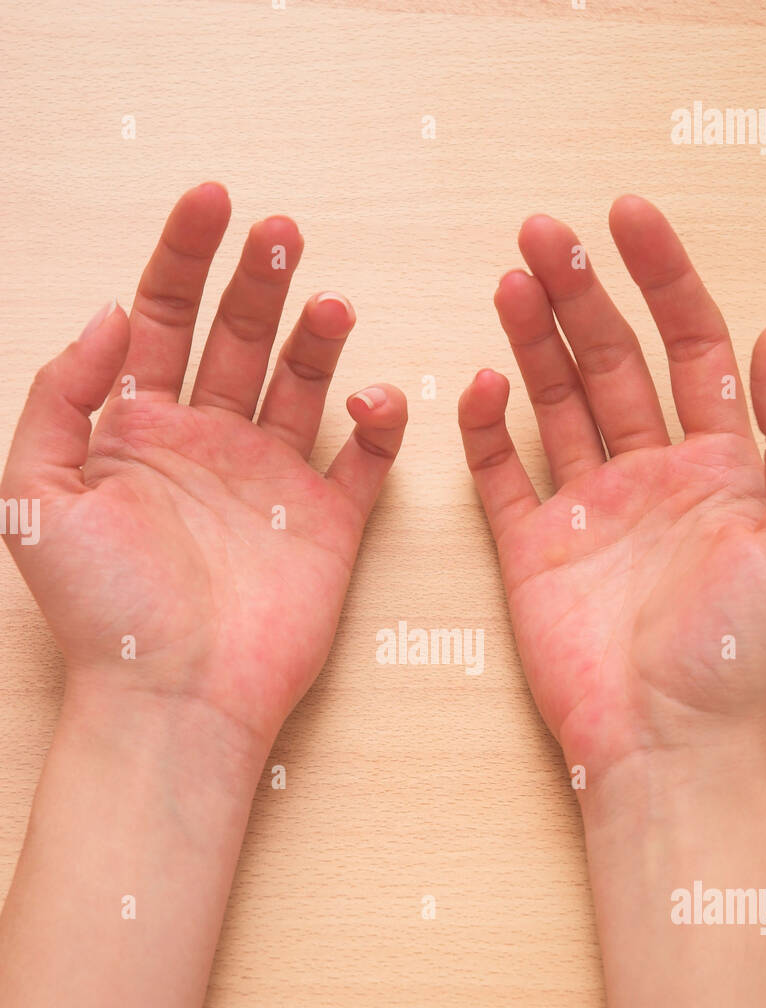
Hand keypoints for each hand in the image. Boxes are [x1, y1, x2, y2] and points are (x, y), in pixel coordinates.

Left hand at [2, 183, 406, 758]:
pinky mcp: (326, 525)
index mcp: (135, 432)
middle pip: (236, 337)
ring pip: (301, 384)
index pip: (159, 320)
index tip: (212, 200)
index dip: (182, 256)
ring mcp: (269, 483)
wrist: (173, 697)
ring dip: (315, 337)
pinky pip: (363, 460)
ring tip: (327, 305)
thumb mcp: (33, 493)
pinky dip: (378, 424)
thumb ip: (59, 394)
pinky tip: (373, 397)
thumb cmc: (102, 610)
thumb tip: (105, 314)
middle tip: (281, 233)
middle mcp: (205, 446)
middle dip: (257, 279)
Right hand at [459, 196, 765, 788]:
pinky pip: (503, 477)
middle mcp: (655, 476)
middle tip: (543, 235)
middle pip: (614, 361)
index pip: (691, 346)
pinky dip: (487, 431)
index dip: (664, 277)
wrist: (670, 740)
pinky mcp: (535, 550)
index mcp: (724, 465)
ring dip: (534, 342)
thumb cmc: (744, 651)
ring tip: (510, 282)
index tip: (628, 218)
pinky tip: (481, 385)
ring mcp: (591, 511)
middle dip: (581, 293)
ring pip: (558, 403)